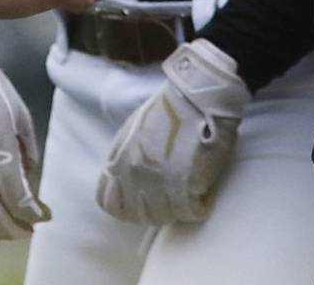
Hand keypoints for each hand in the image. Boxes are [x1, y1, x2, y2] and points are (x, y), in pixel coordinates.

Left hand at [97, 39, 249, 224]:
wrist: (198, 96)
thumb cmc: (168, 107)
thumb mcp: (132, 129)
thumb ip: (123, 156)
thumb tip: (124, 178)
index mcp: (118, 162)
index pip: (109, 203)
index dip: (127, 204)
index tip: (144, 198)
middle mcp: (133, 177)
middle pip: (138, 215)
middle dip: (155, 210)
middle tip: (173, 196)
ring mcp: (158, 185)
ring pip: (165, 217)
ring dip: (178, 208)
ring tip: (191, 192)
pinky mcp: (186, 188)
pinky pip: (191, 211)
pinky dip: (200, 204)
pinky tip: (205, 190)